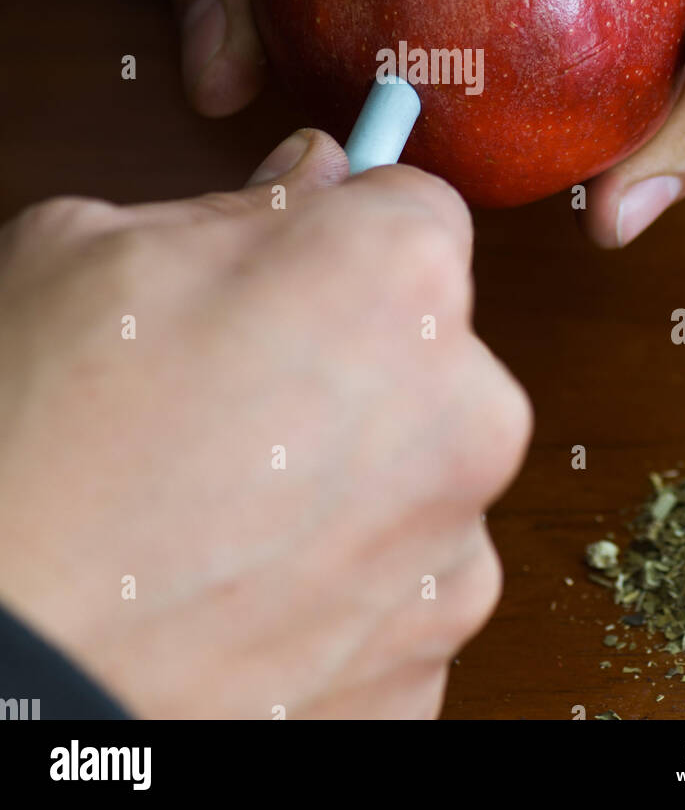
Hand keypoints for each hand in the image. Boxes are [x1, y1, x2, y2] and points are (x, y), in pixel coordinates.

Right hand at [0, 131, 530, 718]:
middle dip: (354, 356)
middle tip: (235, 393)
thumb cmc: (28, 452)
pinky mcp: (427, 669)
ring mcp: (453, 556)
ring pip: (419, 477)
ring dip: (350, 480)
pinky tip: (242, 589)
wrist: (0, 673)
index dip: (353, 228)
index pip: (420, 209)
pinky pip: (397, 592)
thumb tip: (306, 185)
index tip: (312, 257)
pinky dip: (339, 588)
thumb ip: (236, 210)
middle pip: (433, 349)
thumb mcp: (92, 257)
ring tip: (224, 510)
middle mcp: (464, 414)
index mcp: (396, 281)